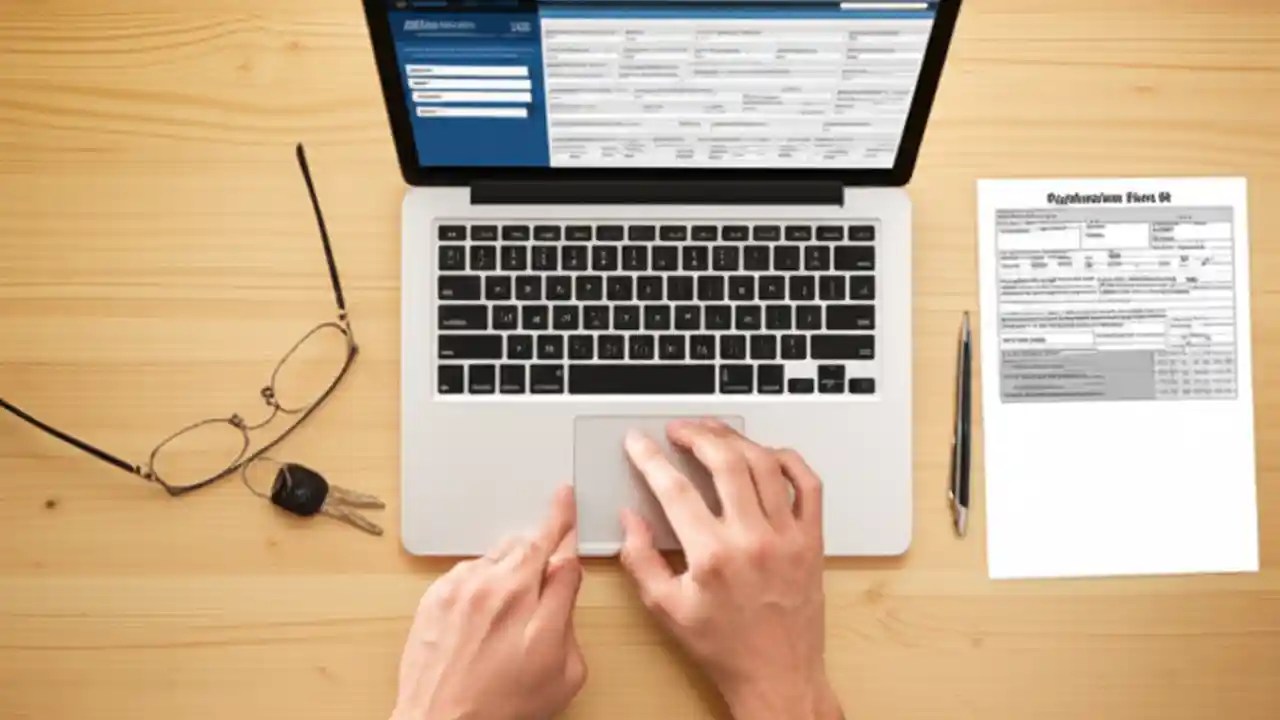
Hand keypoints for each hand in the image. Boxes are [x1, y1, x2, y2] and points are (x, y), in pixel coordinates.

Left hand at [392, 486, 585, 719]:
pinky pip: (466, 572)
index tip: (564, 497)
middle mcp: (491, 582)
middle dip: (540, 545)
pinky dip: (480, 583)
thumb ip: (567, 611)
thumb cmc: (505, 706)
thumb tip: (566, 575)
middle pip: (525, 543)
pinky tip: (482, 616)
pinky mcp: (433, 597)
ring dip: (509, 567)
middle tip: (545, 561)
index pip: (555, 541)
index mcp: (528, 596)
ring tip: (510, 611)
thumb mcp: (563, 669)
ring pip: (495, 556)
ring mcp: (458, 587)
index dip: (563, 518)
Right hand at [620, 419, 839, 719]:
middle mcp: (752, 540)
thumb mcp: (666, 609)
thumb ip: (640, 559)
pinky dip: (788, 460)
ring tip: (714, 433)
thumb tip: (630, 519)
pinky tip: (767, 454)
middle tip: (679, 430)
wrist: (777, 676)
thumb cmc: (724, 647)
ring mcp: (787, 537)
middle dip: (697, 435)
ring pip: (764, 464)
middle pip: (725, 462)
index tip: (639, 443)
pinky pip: (808, 484)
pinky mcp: (811, 540)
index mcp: (712, 556)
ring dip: (736, 439)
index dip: (650, 459)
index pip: (675, 489)